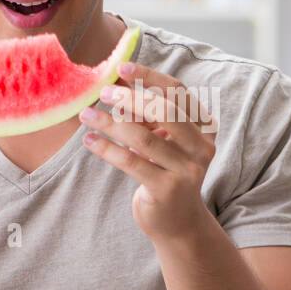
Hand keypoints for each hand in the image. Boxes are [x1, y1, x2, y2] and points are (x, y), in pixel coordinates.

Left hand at [79, 61, 215, 243]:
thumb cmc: (165, 172)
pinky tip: (89, 140)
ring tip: (86, 114)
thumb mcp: (162, 140)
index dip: (150, 77)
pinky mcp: (167, 189)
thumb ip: (146, 115)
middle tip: (103, 92)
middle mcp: (202, 148)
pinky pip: (131, 162)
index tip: (122, 67)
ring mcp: (187, 170)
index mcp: (204, 127)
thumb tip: (115, 83)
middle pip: (165, 111)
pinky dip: (107, 148)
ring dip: (110, 122)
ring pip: (143, 138)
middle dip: (131, 98)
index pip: (178, 92)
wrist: (177, 222)